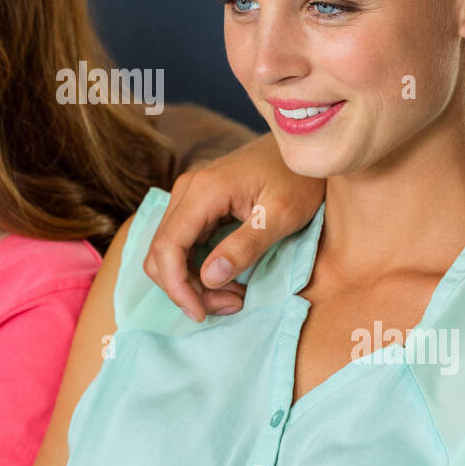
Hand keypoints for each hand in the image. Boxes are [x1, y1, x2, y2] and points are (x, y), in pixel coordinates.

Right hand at [142, 133, 323, 321]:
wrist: (304, 151)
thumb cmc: (300, 178)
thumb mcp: (282, 215)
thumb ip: (246, 245)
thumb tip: (210, 278)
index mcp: (203, 191)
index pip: (167, 247)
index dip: (177, 287)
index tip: (202, 314)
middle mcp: (187, 190)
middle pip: (160, 252)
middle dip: (186, 289)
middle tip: (230, 306)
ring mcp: (189, 196)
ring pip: (168, 251)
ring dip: (191, 282)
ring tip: (234, 297)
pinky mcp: (198, 204)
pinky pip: (181, 243)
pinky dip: (197, 269)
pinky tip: (228, 280)